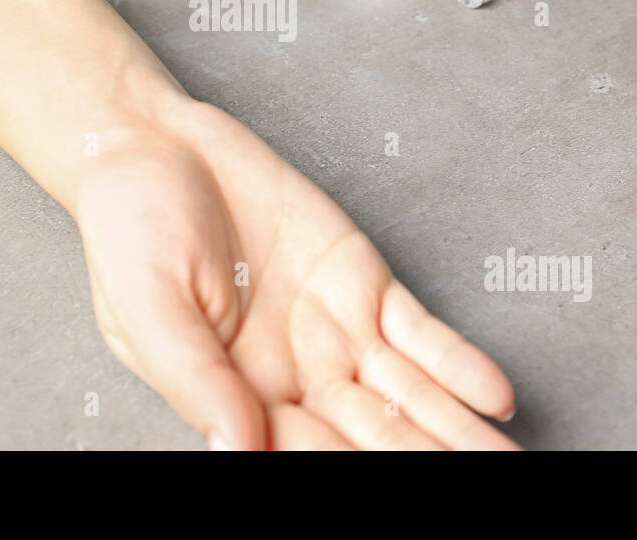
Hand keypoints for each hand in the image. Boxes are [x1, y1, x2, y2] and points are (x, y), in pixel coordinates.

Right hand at [73, 97, 518, 449]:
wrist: (153, 145)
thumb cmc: (129, 230)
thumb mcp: (147, 310)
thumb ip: (196, 379)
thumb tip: (235, 450)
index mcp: (237, 395)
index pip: (304, 453)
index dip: (346, 469)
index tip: (394, 491)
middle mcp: (295, 375)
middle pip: (372, 438)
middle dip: (423, 463)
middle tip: (484, 489)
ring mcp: (334, 330)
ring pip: (410, 396)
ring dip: (458, 433)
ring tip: (508, 463)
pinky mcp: (361, 281)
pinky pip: (420, 333)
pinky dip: (459, 364)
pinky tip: (496, 397)